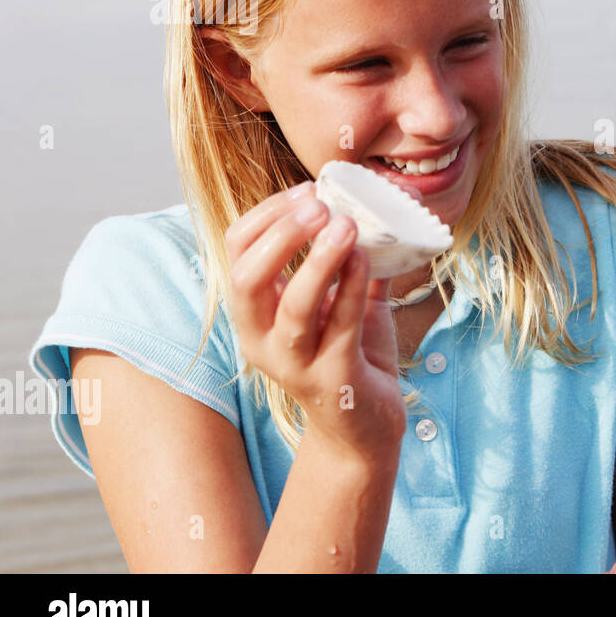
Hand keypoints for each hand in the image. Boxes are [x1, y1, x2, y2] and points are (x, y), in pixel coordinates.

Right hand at [225, 180, 420, 461]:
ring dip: (318, 261)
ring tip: (345, 225)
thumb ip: (352, 258)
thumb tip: (378, 203)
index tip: (308, 190)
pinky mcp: (331, 379)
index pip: (237, 252)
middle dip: (281, 234)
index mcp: (254, 313)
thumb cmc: (351, 354)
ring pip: (293, 306)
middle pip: (248, 278)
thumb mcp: (345, 299)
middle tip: (320, 204)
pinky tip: (367, 258)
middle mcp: (261, 339)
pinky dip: (351, 288)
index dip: (267, 215)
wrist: (365, 427)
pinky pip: (338, 327)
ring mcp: (293, 363)